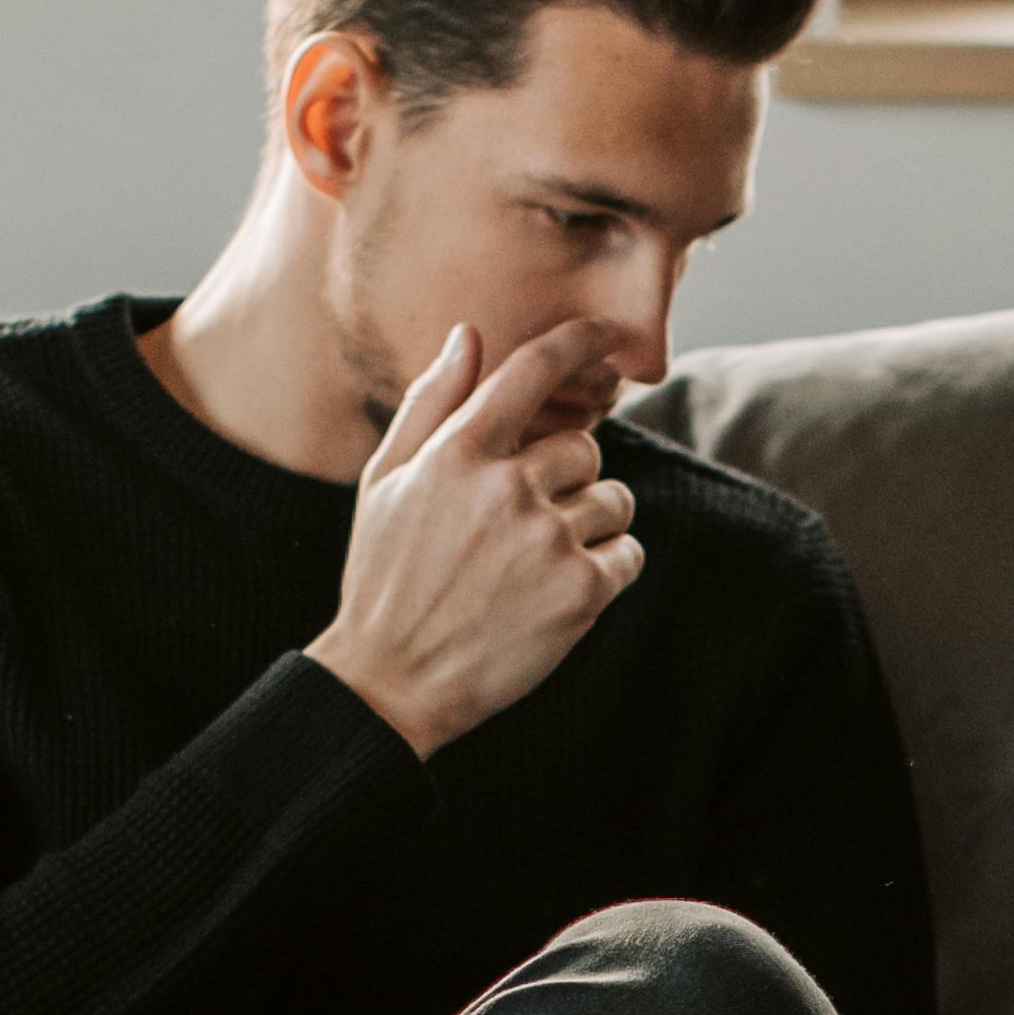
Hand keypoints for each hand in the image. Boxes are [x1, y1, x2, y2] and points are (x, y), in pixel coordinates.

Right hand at [314, 317, 643, 757]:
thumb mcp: (385, 481)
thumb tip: (470, 333)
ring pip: (612, 501)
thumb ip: (432, 403)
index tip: (605, 334)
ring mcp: (547, 540)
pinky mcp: (580, 591)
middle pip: (585, 449)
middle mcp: (507, 488)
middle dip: (566, 480)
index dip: (578, 340)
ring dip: (589, 526)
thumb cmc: (385, 575)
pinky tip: (558, 593)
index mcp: (457, 453)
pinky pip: (628, 554)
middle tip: (522, 526)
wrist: (391, 681)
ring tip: (536, 564)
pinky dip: (607, 570)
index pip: (533, 371)